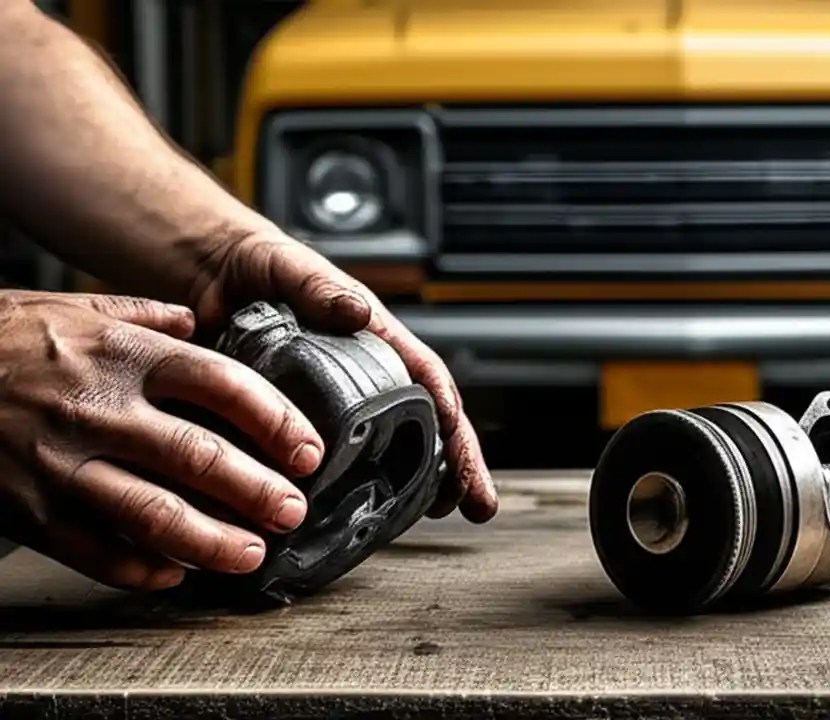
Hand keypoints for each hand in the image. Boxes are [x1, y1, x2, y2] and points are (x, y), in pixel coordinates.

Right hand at [0, 290, 325, 589]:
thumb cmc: (3, 338)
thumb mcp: (77, 306)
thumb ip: (145, 315)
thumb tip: (199, 324)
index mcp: (123, 354)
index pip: (223, 385)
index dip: (277, 420)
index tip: (308, 449)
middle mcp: (98, 408)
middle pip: (200, 456)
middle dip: (259, 490)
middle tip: (292, 509)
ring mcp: (61, 463)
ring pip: (152, 514)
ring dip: (212, 541)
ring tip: (251, 553)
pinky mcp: (28, 508)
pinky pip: (94, 549)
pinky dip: (140, 568)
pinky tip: (174, 574)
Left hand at [188, 231, 496, 522]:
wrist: (200, 275)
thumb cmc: (255, 264)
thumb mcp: (290, 267)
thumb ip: (320, 286)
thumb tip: (358, 311)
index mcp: (371, 336)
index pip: (426, 378)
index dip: (449, 414)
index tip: (464, 450)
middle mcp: (361, 375)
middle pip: (423, 424)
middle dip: (456, 464)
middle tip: (476, 503)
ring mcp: (329, 405)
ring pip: (385, 449)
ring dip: (417, 484)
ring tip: (439, 515)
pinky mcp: (288, 425)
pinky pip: (325, 461)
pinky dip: (348, 490)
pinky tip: (358, 518)